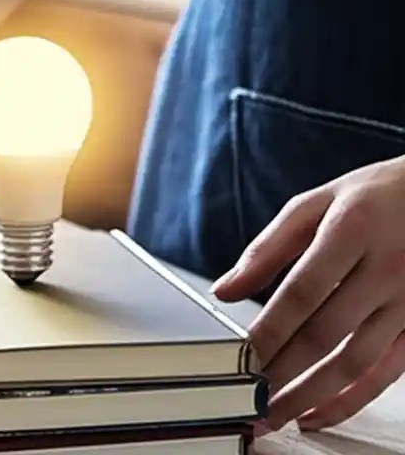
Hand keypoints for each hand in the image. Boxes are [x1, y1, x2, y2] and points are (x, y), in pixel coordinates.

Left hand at [212, 156, 404, 431]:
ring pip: (356, 362)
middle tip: (248, 397)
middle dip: (282, 371)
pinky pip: (387, 373)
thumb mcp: (318, 202)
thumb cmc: (377, 197)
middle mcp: (387, 269)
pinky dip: (351, 400)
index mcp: (353, 230)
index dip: (271, 329)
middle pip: (326, 333)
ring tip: (274, 414)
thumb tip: (224, 290)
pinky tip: (317, 413)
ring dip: (311, 395)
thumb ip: (268, 248)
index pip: (304, 290)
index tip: (241, 355)